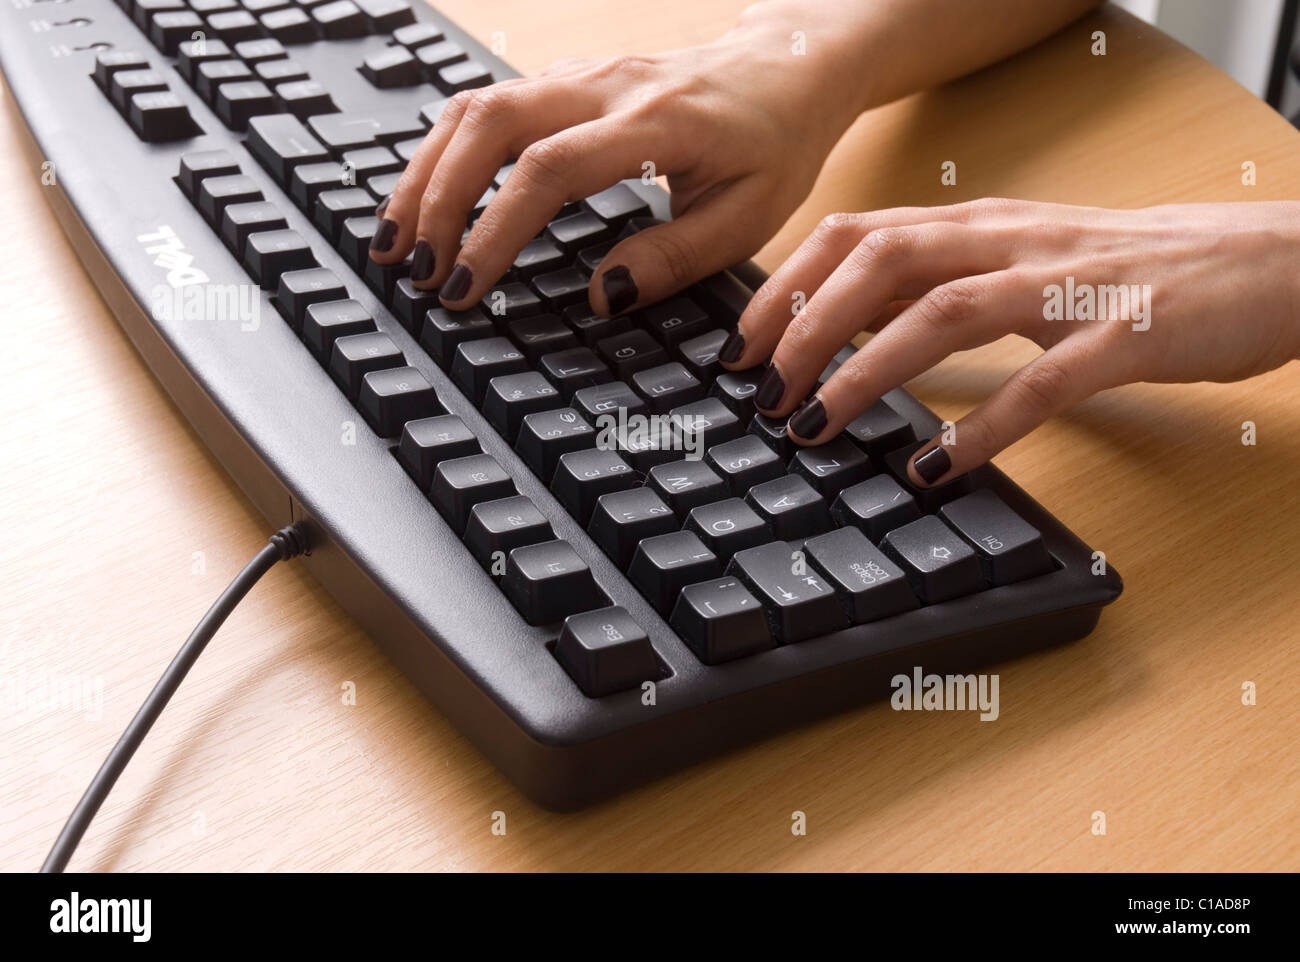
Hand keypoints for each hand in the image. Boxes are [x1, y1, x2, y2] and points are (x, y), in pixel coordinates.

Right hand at [369, 8, 868, 313]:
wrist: (789, 66)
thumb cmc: (775, 142)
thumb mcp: (748, 217)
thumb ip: (674, 258)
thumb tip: (599, 296)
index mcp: (655, 123)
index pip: (550, 171)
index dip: (496, 231)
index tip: (464, 287)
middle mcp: (606, 85)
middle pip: (490, 125)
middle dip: (437, 200)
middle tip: (410, 269)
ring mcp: (580, 74)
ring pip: (475, 107)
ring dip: (426, 173)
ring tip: (395, 240)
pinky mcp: (567, 79)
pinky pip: (487, 104)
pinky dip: (444, 150)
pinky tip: (425, 195)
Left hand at [721, 199, 1299, 483]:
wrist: (1273, 262)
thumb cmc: (1136, 271)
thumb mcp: (1022, 260)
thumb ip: (941, 281)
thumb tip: (846, 322)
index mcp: (983, 224)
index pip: (858, 234)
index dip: (787, 286)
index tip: (741, 345)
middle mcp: (1012, 243)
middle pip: (882, 260)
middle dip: (806, 327)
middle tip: (763, 394)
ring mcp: (1067, 286)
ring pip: (944, 310)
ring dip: (867, 369)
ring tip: (818, 425)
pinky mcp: (1124, 336)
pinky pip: (1039, 383)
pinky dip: (979, 427)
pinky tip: (932, 468)